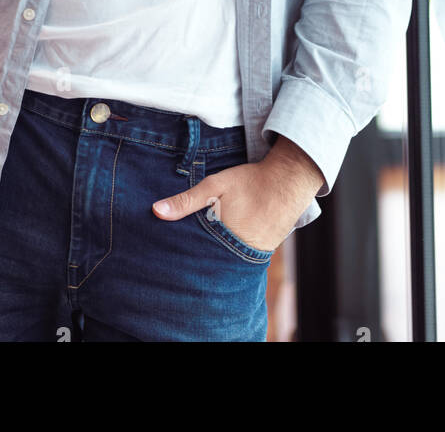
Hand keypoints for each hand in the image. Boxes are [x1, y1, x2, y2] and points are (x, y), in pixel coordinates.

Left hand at [152, 142, 323, 253]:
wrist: (288, 181)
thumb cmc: (249, 181)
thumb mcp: (214, 186)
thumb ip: (186, 200)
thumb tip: (156, 211)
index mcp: (220, 238)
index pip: (192, 255)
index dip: (179, 255)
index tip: (167, 256)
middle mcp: (236, 253)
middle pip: (208, 263)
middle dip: (195, 261)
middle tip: (180, 259)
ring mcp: (251, 256)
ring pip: (224, 263)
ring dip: (213, 258)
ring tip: (199, 256)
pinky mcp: (262, 255)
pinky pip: (239, 260)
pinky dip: (229, 255)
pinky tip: (222, 248)